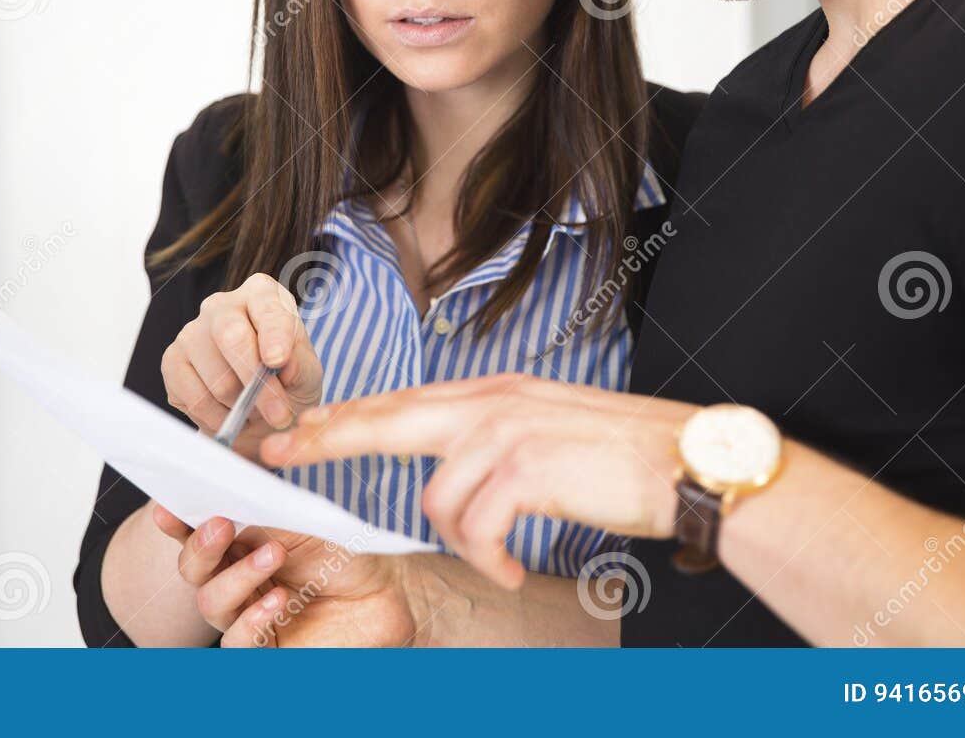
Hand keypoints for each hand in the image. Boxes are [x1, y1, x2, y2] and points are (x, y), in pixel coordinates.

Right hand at [151, 502, 420, 646]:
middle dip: (201, 547)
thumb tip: (222, 482)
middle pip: (193, 568)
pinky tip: (278, 600)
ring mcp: (248, 615)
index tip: (167, 509)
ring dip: (237, 577)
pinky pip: (238, 642)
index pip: (195, 532)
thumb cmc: (346, 550)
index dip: (176, 521)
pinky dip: (252, 619)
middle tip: (222, 525)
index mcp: (239, 541)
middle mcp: (236, 579)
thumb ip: (260, 507)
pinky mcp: (267, 648)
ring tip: (274, 555)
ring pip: (211, 602)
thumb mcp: (302, 519)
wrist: (390, 588)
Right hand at [160, 272, 323, 457]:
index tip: (277, 361)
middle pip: (231, 336)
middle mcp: (221, 306)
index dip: (272, 334)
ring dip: (242, 408)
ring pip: (216, 379)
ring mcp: (191, 332)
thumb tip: (283, 363)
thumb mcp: (307, 373)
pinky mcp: (172, 362)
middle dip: (256, 381)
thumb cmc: (287, 380)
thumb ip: (300, 365)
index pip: (266, 307)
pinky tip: (231, 413)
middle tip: (278, 414)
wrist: (260, 408)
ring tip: (255, 410)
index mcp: (261, 294)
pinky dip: (219, 418)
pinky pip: (195, 400)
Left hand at [260, 373, 697, 588]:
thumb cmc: (622, 456)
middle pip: (388, 417)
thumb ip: (495, 437)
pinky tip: (512, 571)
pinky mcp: (526, 469)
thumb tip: (450, 468)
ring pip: (439, 498)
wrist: (683, 462)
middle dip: (328, 437)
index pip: (404, 400)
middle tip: (281, 454)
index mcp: (496, 392)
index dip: (347, 414)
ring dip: (467, 544)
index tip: (300, 427)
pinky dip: (491, 559)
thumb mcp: (546, 429)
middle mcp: (493, 403)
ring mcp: (508, 432)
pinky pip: (477, 528)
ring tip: (501, 563)